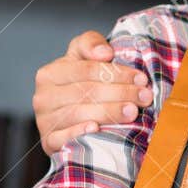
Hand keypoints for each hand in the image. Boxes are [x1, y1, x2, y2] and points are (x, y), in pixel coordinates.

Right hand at [32, 31, 154, 152]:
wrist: (68, 122)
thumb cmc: (81, 85)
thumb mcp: (83, 58)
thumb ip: (91, 44)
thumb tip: (105, 53)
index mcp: (50, 73)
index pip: (86, 70)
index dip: (116, 73)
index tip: (141, 78)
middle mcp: (43, 97)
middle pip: (85, 92)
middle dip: (120, 93)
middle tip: (145, 96)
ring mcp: (44, 121)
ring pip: (78, 114)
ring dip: (109, 112)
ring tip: (133, 111)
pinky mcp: (48, 142)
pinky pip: (62, 138)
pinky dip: (79, 132)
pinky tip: (97, 128)